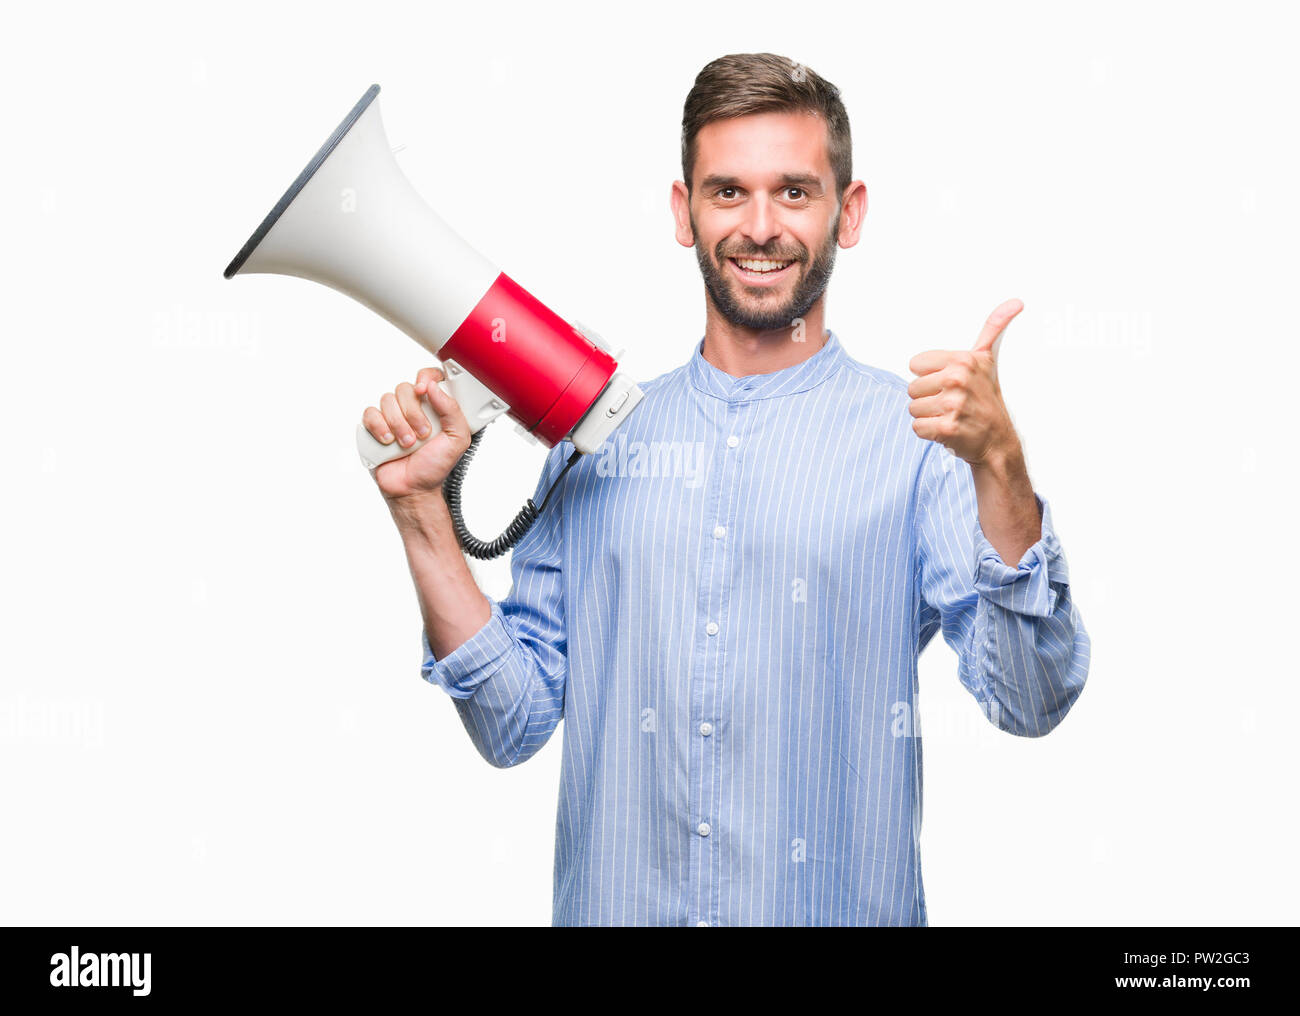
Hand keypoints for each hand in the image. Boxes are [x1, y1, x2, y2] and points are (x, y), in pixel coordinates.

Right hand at [361, 366, 471, 500]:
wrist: (413, 489)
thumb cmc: (435, 465)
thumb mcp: (458, 439)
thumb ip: (453, 411)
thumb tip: (434, 387)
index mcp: (434, 406)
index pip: (428, 377)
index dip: (425, 378)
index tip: (424, 390)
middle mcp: (412, 407)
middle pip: (405, 388)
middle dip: (413, 414)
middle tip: (422, 434)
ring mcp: (392, 416)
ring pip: (387, 400)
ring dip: (398, 425)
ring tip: (406, 444)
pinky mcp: (375, 426)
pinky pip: (370, 413)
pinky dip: (379, 428)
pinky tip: (388, 442)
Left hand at [906, 298, 1023, 467]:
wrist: (998, 440)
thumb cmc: (987, 400)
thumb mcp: (988, 360)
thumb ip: (993, 329)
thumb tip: (1016, 302)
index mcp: (963, 360)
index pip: (915, 365)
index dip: (930, 376)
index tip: (951, 384)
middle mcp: (958, 379)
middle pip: (912, 388)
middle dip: (929, 398)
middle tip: (952, 403)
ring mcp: (953, 405)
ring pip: (913, 408)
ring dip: (928, 416)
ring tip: (951, 416)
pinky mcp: (947, 428)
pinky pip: (918, 427)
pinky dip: (929, 433)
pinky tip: (948, 430)